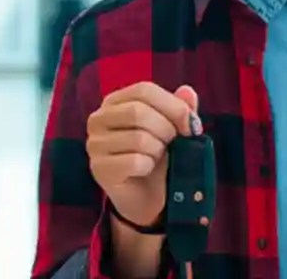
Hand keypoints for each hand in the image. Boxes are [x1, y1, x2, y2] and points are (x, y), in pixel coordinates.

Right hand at [87, 82, 200, 227]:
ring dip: (158, 150)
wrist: (148, 196)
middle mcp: (99, 118)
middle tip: (173, 144)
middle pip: (138, 112)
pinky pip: (133, 162)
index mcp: (116, 101)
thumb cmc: (158, 157)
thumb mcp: (174, 129)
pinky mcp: (99, 169)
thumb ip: (180, 109)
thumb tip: (187, 91)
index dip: (173, 105)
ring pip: (138, 138)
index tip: (191, 125)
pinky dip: (148, 166)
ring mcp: (95, 144)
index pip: (144, 90)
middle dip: (166, 129)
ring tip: (157, 157)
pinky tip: (146, 170)